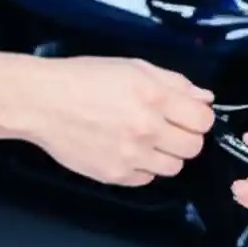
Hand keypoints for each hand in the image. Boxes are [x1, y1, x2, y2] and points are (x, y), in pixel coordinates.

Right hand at [29, 57, 214, 185]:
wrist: (42, 102)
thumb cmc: (87, 78)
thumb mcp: (134, 67)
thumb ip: (174, 83)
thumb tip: (205, 99)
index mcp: (154, 98)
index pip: (203, 120)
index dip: (199, 117)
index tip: (187, 114)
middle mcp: (147, 130)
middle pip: (193, 147)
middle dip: (186, 137)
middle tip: (168, 128)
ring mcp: (131, 156)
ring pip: (173, 167)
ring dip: (166, 154)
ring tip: (146, 140)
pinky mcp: (114, 175)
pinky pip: (146, 178)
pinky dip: (142, 167)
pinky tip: (126, 150)